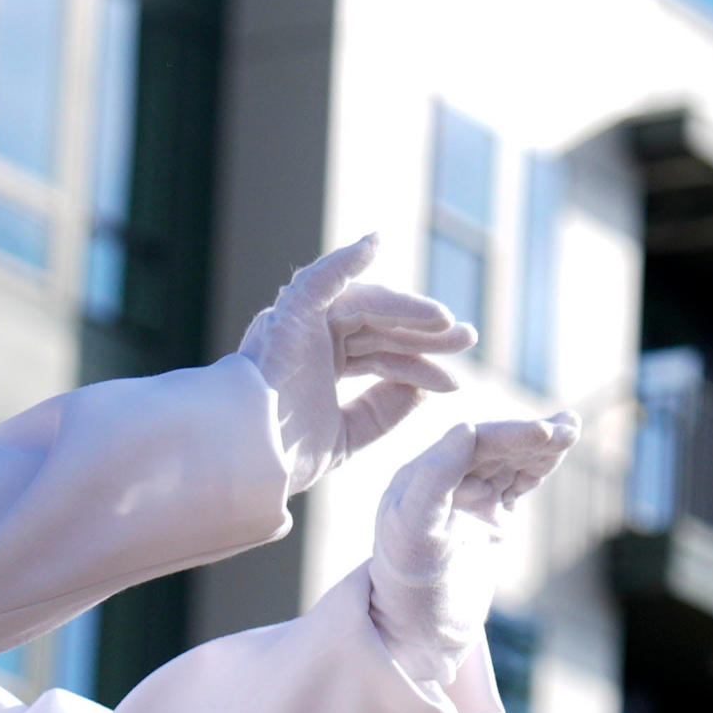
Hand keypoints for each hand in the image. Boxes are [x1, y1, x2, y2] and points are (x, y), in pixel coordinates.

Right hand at [237, 235, 472, 489]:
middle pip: (380, 328)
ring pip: (364, 307)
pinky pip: (317, 282)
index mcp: (320, 366)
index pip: (380, 356)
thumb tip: (420, 389)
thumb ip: (381, 411)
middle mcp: (311, 340)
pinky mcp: (287, 319)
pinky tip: (373, 244)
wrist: (244, 468)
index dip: (418, 366)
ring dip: (406, 310)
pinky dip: (343, 261)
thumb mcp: (347, 436)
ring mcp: (298, 327)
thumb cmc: (282, 457)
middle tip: (468, 338)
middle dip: (425, 334)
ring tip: (446, 322)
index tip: (454, 382)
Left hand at [368, 415, 577, 660]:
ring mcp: (470, 497)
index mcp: (418, 477)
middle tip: (568, 429)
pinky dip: (540, 467)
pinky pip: (519, 483)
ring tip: (571, 429)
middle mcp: (443, 480)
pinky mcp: (491, 516)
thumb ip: (434, 478)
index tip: (541, 431)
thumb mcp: (414, 532)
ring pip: (510, 461)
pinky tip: (560, 451)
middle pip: (494, 447)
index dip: (506, 435)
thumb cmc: (408, 588)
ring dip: (540, 445)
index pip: (469, 444)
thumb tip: (466, 427)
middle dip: (530, 437)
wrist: (421, 635)